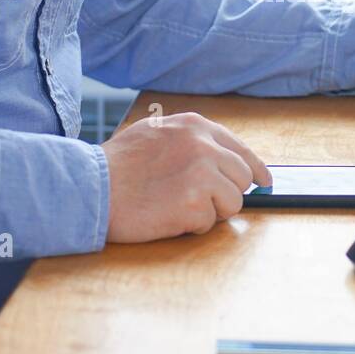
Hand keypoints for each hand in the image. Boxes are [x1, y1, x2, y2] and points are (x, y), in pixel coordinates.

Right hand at [101, 111, 272, 242]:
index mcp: (194, 126)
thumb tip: (221, 157)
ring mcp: (202, 173)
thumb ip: (188, 140)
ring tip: (176, 206)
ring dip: (209, 211)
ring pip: (232, 202)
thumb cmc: (116, 166)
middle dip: (226, 194)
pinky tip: (166, 216)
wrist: (90, 187)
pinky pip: (210, 223)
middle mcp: (203, 145)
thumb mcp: (154, 134)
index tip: (264, 181)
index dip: (254, 168)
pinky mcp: (195, 203)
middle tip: (199, 202)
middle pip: (242, 178)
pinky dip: (191, 226)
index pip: (240, 149)